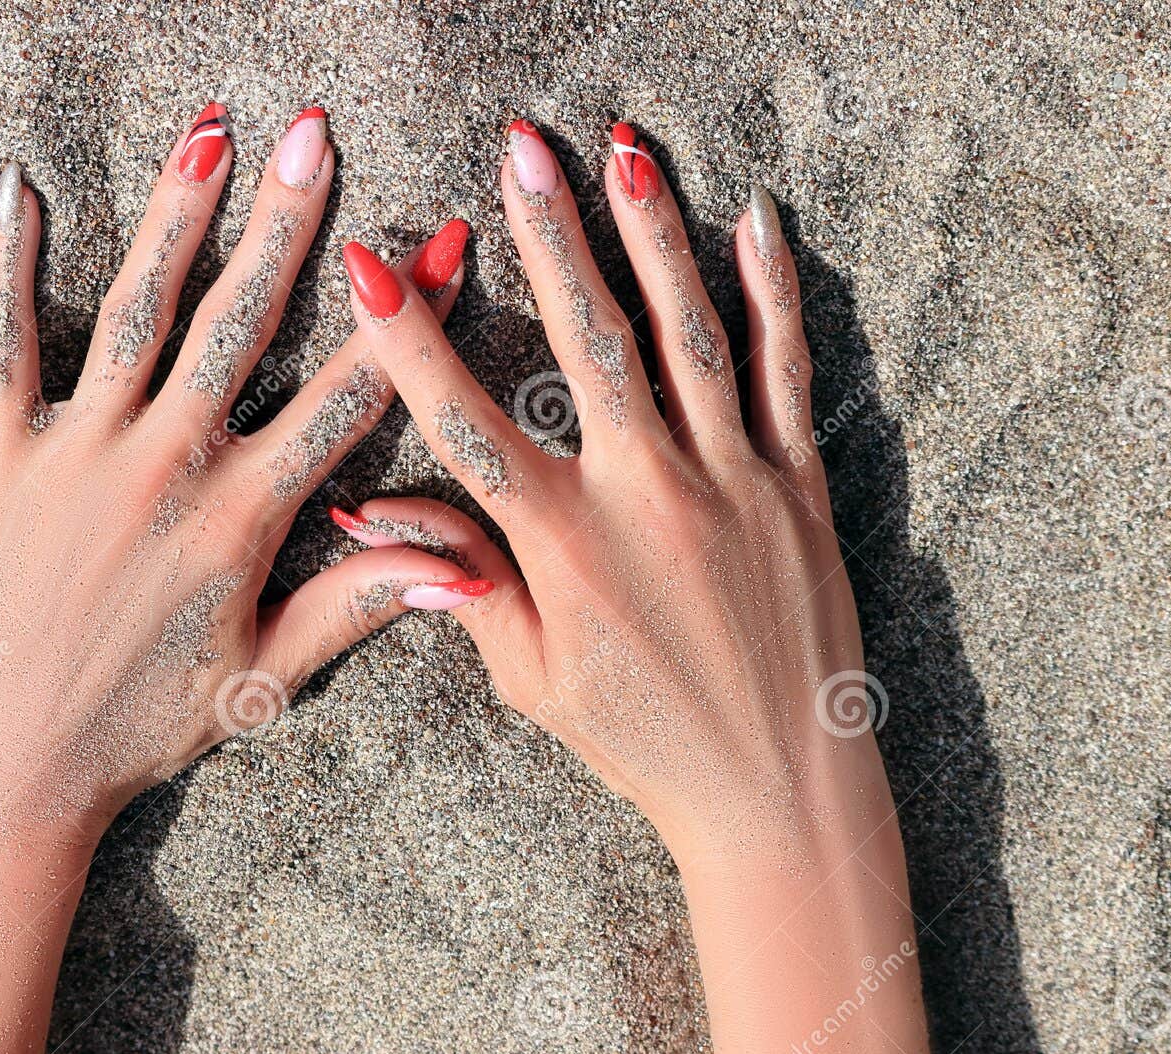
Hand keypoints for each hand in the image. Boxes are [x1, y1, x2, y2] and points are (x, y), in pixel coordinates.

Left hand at [0, 105, 483, 846]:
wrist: (2, 763)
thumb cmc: (139, 728)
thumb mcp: (264, 677)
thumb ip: (358, 606)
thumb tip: (464, 569)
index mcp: (241, 515)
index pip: (344, 397)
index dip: (404, 319)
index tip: (445, 244)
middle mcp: (166, 463)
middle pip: (239, 322)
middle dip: (286, 224)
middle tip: (317, 136)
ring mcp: (79, 450)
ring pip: (140, 310)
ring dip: (177, 216)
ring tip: (211, 134)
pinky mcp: (0, 455)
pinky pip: (3, 342)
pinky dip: (6, 266)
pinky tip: (19, 191)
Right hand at [338, 120, 927, 1053]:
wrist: (779, 787)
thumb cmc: (642, 740)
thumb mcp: (532, 676)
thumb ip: (463, 578)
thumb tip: (373, 508)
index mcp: (566, 546)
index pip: (468, 423)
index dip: (411, 343)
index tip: (374, 266)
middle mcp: (648, 495)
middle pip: (588, 343)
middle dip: (549, 236)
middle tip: (518, 150)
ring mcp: (732, 481)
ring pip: (688, 334)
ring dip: (652, 235)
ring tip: (622, 152)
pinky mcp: (797, 486)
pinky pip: (785, 372)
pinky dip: (773, 294)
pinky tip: (756, 222)